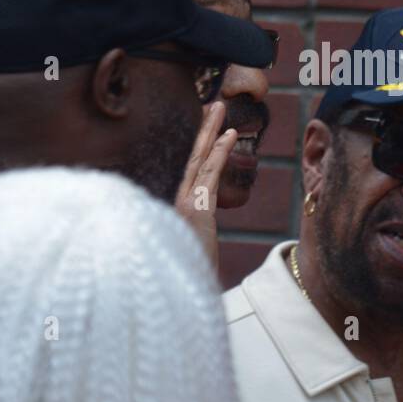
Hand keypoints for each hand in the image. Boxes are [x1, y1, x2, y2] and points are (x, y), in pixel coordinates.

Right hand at [174, 101, 236, 269]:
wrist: (176, 297)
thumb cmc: (183, 277)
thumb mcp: (185, 248)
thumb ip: (185, 230)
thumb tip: (190, 222)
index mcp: (172, 206)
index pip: (186, 168)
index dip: (196, 145)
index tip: (206, 124)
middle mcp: (173, 200)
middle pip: (190, 156)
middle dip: (202, 128)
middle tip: (214, 103)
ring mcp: (183, 204)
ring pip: (199, 159)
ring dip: (211, 131)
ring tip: (220, 107)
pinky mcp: (196, 210)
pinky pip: (210, 175)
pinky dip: (220, 153)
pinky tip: (230, 135)